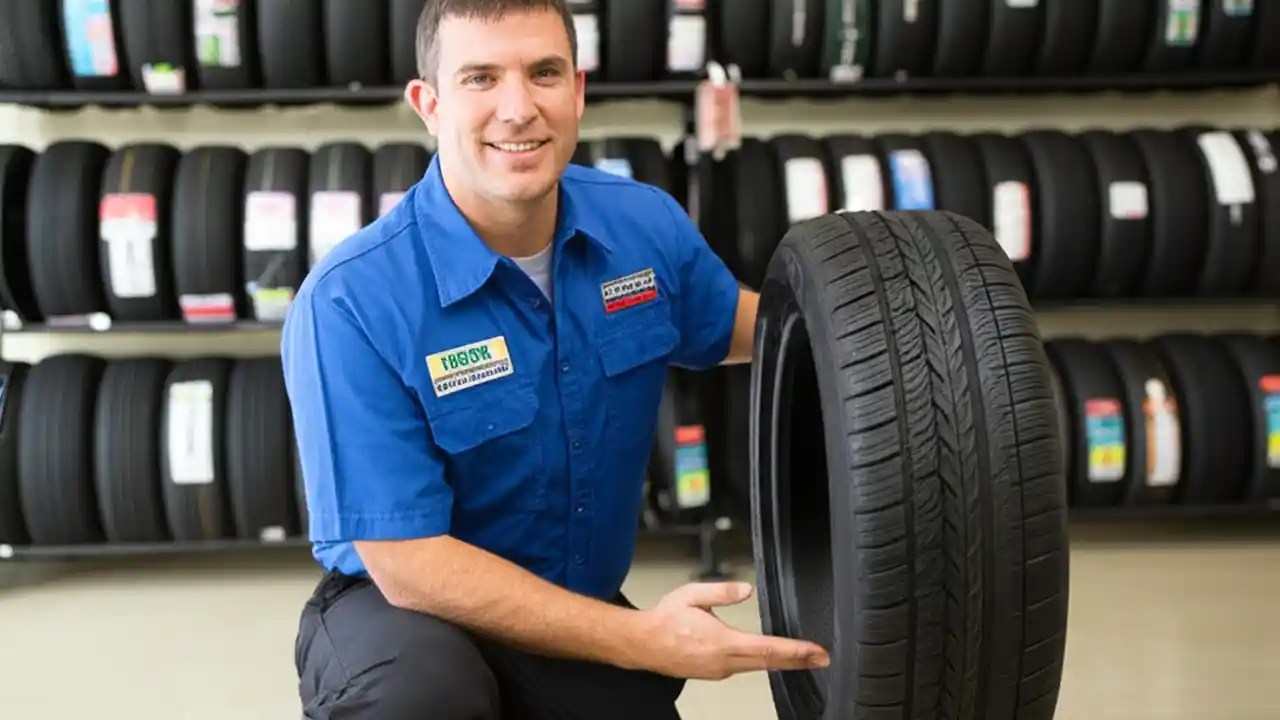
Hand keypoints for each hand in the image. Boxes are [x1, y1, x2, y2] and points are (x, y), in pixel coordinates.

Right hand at [637, 581, 830, 680]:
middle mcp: (724, 662)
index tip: (816, 652)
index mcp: (722, 642)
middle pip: (769, 663)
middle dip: (798, 660)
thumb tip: (747, 590)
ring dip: (781, 662)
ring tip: (802, 657)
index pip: (767, 649)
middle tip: (821, 658)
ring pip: (757, 667)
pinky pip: (744, 668)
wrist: (642, 643)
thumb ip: (721, 590)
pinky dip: (762, 662)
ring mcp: (719, 671)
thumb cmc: (664, 619)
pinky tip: (769, 657)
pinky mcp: (714, 673)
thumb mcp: (692, 594)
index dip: (795, 651)